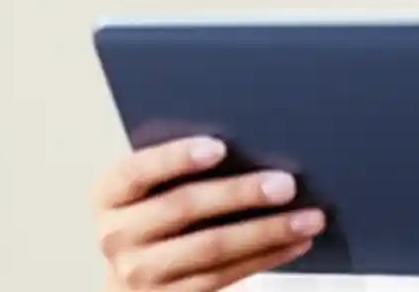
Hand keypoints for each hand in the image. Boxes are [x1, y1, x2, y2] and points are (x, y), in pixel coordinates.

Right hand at [94, 136, 325, 290]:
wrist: (135, 276)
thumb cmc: (155, 212)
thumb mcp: (151, 188)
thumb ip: (180, 168)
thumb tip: (252, 141)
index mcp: (110, 195)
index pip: (138, 170)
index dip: (177, 157)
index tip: (219, 146)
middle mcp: (116, 235)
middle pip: (183, 208)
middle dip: (240, 194)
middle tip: (285, 183)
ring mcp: (140, 273)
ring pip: (212, 248)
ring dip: (267, 231)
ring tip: (308, 217)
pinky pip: (226, 275)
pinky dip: (267, 256)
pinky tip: (295, 242)